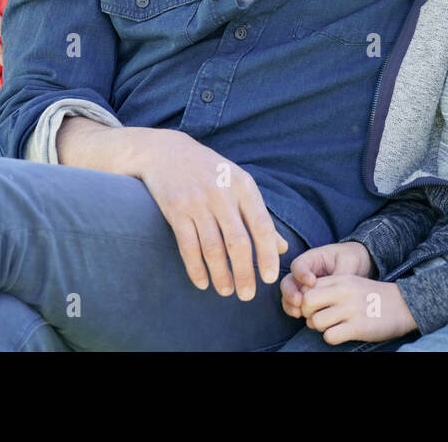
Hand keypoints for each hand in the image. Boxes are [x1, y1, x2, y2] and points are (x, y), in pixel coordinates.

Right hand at [131, 129, 288, 300]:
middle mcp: (222, 193)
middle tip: (247, 295)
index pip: (261, 225)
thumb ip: (258, 214)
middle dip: (245, 272)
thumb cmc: (209, 171)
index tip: (269, 278)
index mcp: (243, 186)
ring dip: (221, 274)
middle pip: (238, 241)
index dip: (267, 254)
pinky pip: (188, 245)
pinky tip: (202, 282)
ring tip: (226, 291)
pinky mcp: (176, 209)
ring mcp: (198, 201)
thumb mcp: (238, 184)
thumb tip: (281, 247)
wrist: (166, 152)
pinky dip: (196, 268)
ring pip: (213, 247)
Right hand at [281, 241, 371, 318]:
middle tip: (300, 301)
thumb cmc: (350, 259)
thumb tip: (334, 291)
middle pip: (288, 281)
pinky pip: (295, 305)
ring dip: (290, 304)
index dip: (301, 273)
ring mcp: (303, 287)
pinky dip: (294, 311)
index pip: (299, 265)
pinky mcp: (307, 300)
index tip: (311, 282)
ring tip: (299, 312)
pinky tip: (301, 316)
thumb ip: (341, 274)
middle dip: (290, 292)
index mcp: (311, 259)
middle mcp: (303, 273)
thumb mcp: (349, 261)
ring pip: (288, 295)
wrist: (357, 266)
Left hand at [298, 275, 416, 344]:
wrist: (404, 304)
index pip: (307, 288)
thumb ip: (330, 288)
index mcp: (340, 279)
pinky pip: (330, 336)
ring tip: (333, 327)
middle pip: (307, 303)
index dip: (306, 301)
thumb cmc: (373, 297)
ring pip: (316, 322)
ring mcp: (350, 309)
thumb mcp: (351, 283)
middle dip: (308, 315)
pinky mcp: (358, 327)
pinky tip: (342, 334)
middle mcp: (343, 292)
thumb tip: (306, 303)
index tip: (315, 308)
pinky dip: (332, 338)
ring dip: (321, 328)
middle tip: (319, 319)